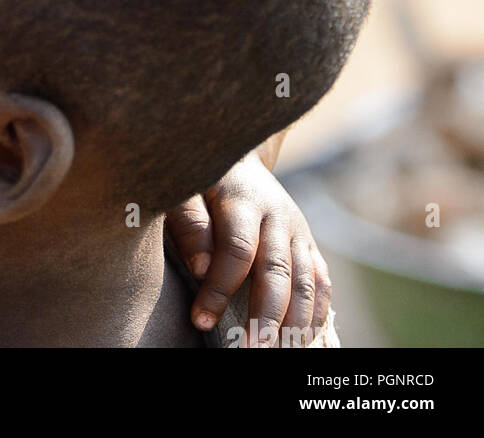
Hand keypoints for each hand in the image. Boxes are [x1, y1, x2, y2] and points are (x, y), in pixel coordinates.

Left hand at [166, 151, 330, 345]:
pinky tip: (303, 340)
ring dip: (295, 324)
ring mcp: (299, 232)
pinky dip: (316, 314)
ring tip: (278, 353)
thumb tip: (201, 270)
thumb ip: (192, 226)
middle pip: (278, 273)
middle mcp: (278, 217)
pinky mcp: (309, 244)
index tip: (200, 320)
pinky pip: (321, 282)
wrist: (239, 155)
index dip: (220, 289)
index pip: (237, 250)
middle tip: (251, 350)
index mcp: (243, 201)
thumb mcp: (185, 191)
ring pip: (306, 283)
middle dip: (266, 317)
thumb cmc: (202, 180)